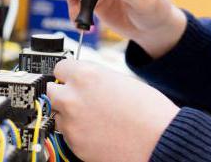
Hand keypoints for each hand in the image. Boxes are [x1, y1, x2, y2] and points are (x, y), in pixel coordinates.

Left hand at [47, 59, 178, 161]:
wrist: (160, 141)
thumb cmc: (149, 111)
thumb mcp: (120, 80)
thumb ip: (95, 78)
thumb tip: (84, 82)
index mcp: (85, 75)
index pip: (59, 67)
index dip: (68, 74)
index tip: (71, 78)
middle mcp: (73, 97)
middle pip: (51, 90)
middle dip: (64, 93)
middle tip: (79, 99)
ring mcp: (71, 122)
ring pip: (57, 113)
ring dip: (68, 114)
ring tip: (93, 118)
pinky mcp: (73, 143)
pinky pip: (65, 133)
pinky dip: (76, 132)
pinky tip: (95, 131)